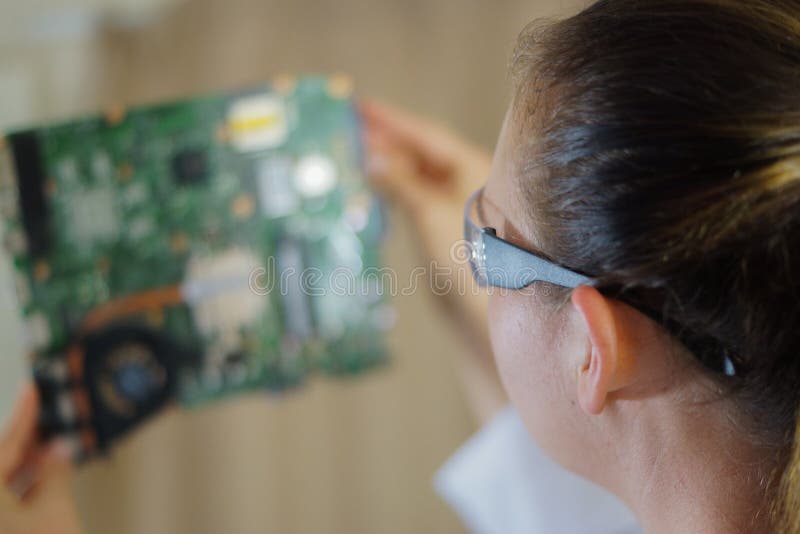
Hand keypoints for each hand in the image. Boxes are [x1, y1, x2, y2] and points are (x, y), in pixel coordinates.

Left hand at [0, 383, 82, 533]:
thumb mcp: (56, 511)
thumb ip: (57, 474)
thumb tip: (60, 451)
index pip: (2, 446)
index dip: (22, 416)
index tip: (33, 390)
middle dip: (24, 443)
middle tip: (47, 419)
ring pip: (1, 486)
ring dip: (27, 468)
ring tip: (54, 448)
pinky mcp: (3, 529)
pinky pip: (4, 505)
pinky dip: (24, 491)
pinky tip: (47, 478)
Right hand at [362, 101, 505, 421]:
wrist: (483, 317)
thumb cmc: (469, 264)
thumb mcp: (429, 214)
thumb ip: (401, 183)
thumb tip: (374, 158)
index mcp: (471, 170)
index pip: (426, 136)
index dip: (393, 121)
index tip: (363, 107)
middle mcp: (467, 184)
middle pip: (421, 153)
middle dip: (387, 140)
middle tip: (351, 128)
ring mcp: (457, 208)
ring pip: (418, 177)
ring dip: (389, 165)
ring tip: (355, 152)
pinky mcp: (447, 231)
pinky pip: (417, 199)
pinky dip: (395, 189)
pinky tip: (376, 186)